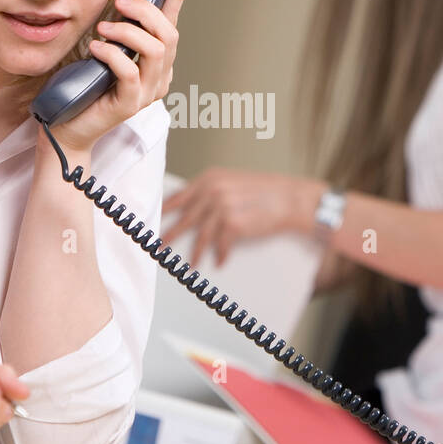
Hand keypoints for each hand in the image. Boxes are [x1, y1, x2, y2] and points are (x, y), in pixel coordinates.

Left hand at [46, 0, 186, 153]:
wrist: (67, 127)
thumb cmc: (83, 87)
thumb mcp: (104, 51)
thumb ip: (117, 32)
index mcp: (157, 64)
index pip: (172, 25)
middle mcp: (159, 78)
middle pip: (169, 34)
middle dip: (145, 12)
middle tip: (117, 4)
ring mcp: (147, 94)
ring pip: (155, 50)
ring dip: (127, 31)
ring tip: (101, 29)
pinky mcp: (129, 105)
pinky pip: (130, 72)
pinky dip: (112, 54)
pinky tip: (95, 49)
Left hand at [160, 168, 322, 266]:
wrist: (289, 198)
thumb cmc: (264, 191)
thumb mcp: (232, 182)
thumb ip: (211, 191)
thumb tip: (191, 208)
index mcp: (209, 178)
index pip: (179, 196)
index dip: (164, 211)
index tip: (152, 221)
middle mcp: (213, 191)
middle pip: (185, 218)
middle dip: (170, 235)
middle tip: (157, 247)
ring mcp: (222, 207)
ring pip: (201, 236)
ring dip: (195, 253)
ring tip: (189, 265)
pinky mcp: (233, 224)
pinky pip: (220, 244)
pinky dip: (219, 255)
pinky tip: (219, 261)